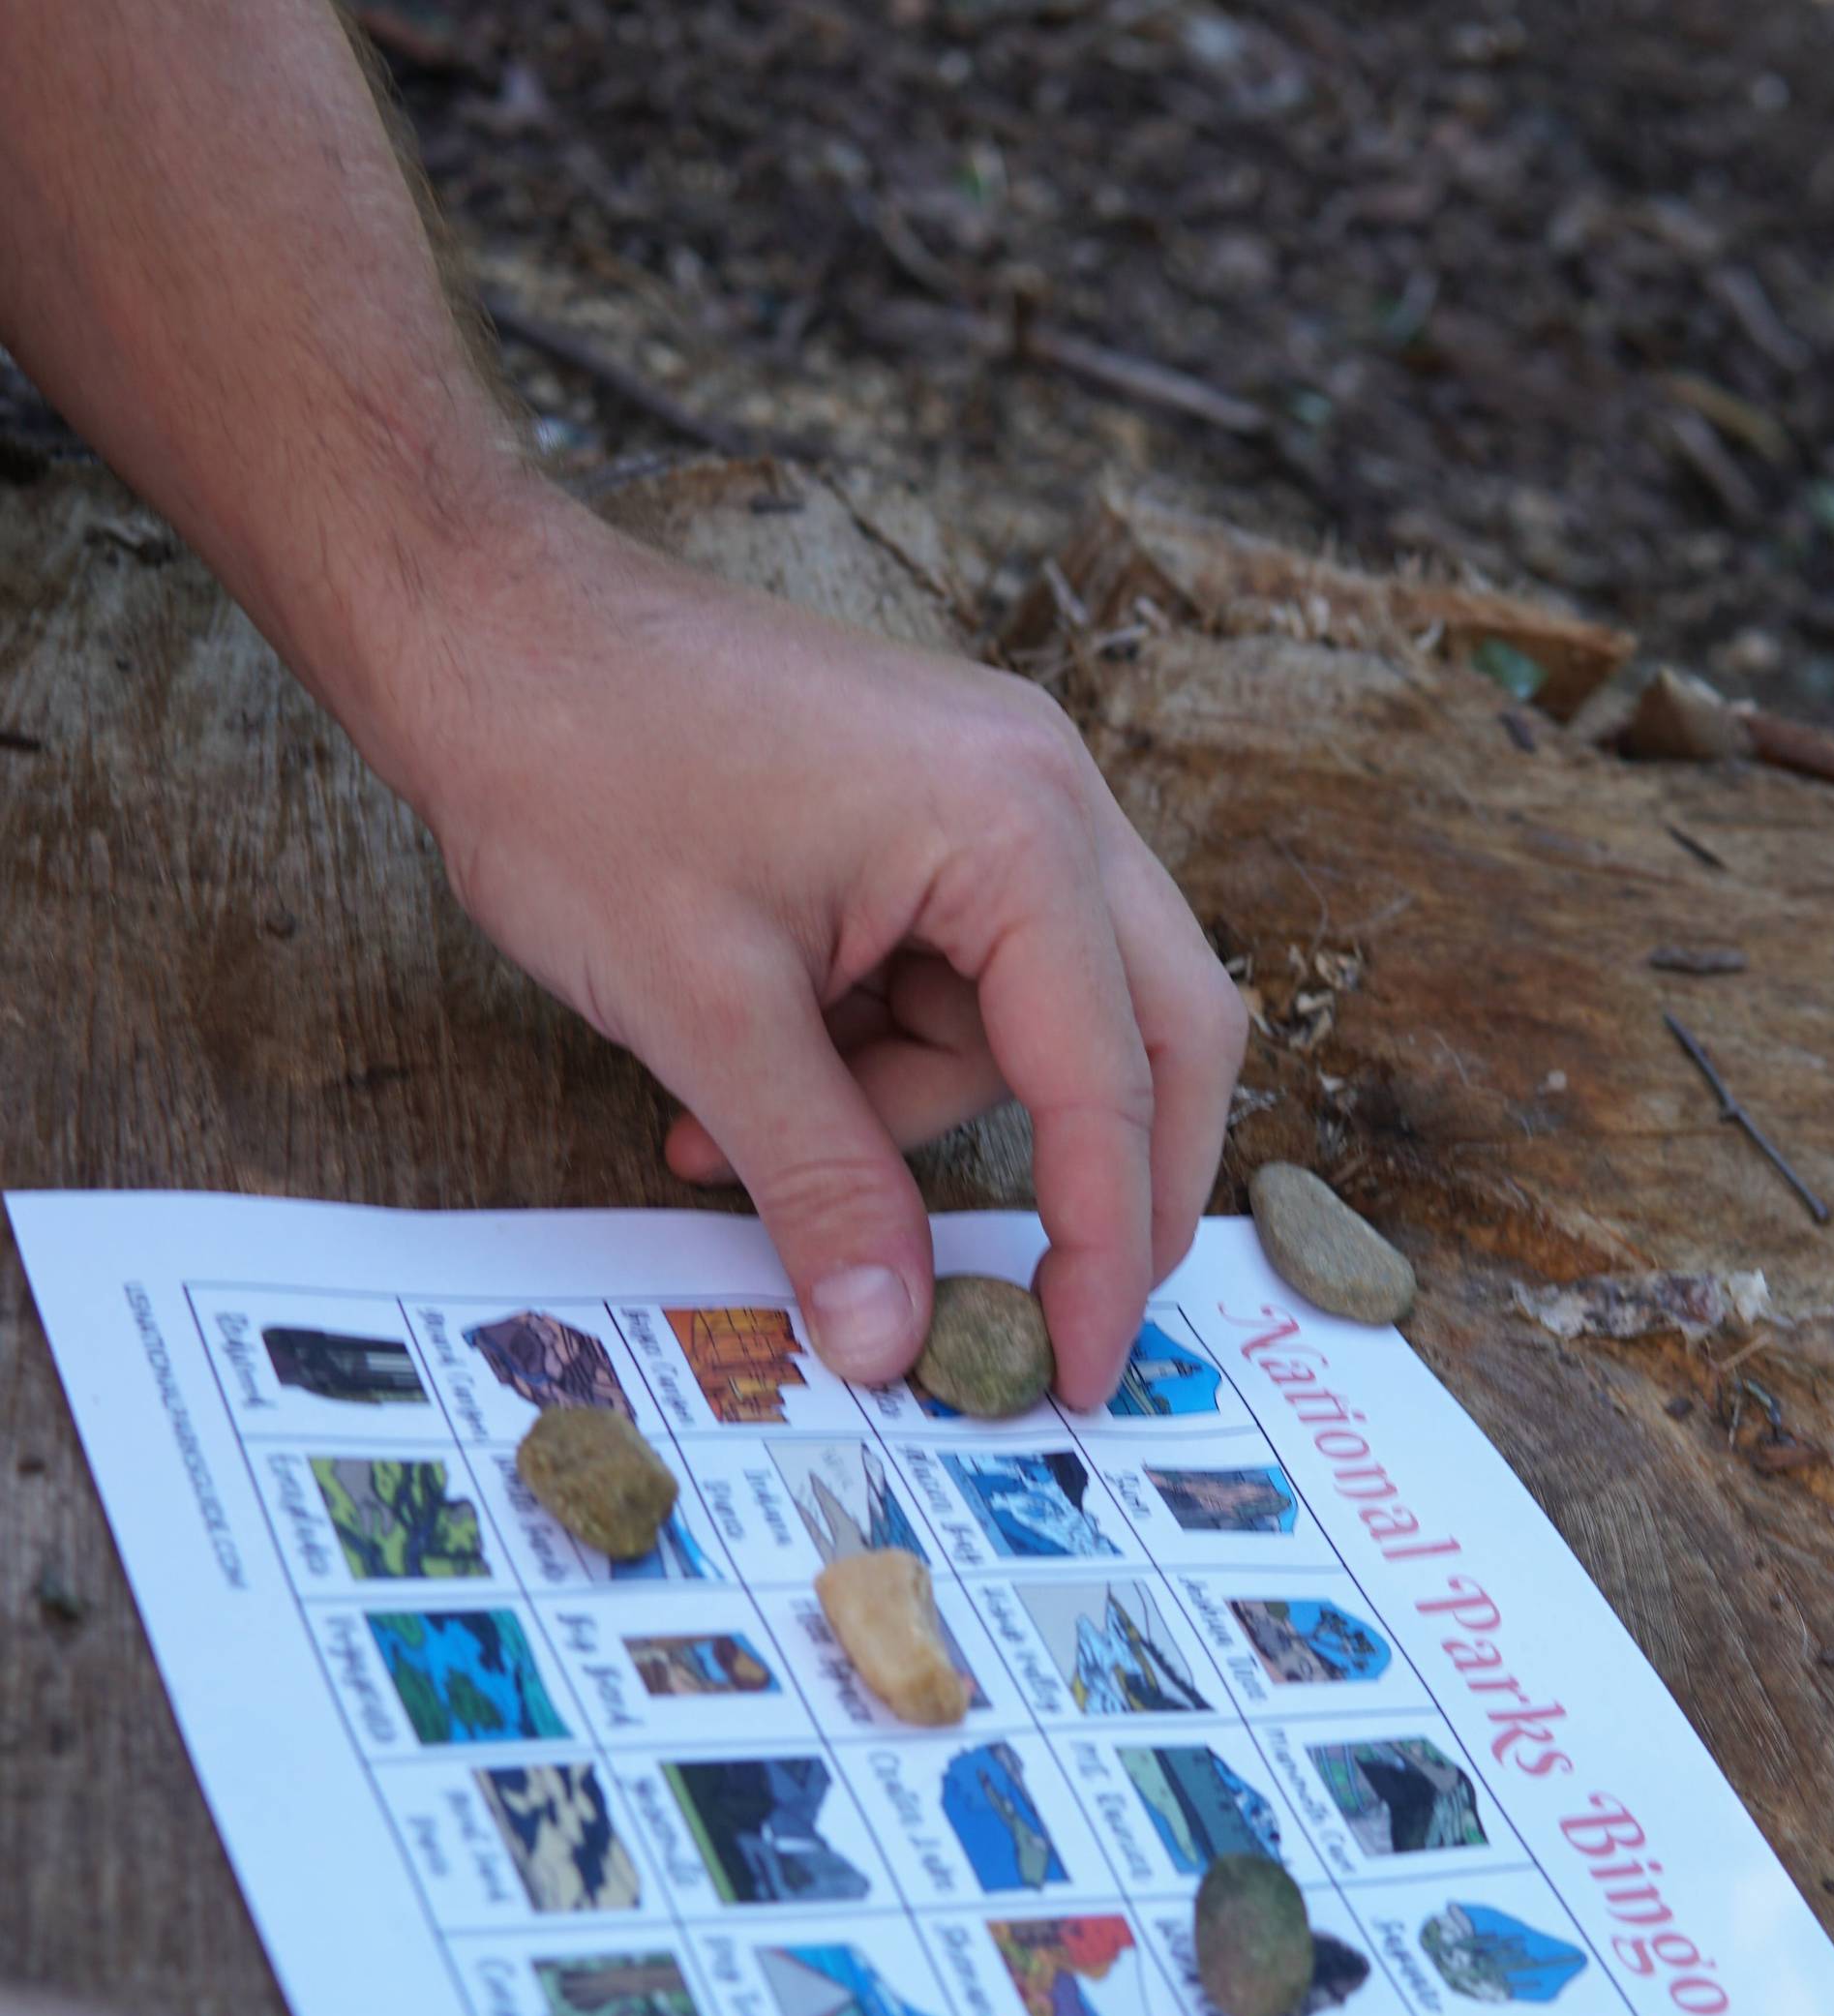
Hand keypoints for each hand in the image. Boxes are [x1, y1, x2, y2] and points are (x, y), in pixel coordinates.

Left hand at [401, 493, 1247, 1409]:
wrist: (479, 627)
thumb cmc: (580, 771)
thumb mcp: (707, 1012)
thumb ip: (822, 1184)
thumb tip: (892, 1346)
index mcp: (1019, 828)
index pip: (1110, 1083)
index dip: (1102, 1247)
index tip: (1078, 1369)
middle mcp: (1045, 797)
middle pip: (1153, 1038)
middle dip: (1101, 1185)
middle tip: (1052, 1311)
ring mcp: (997, 797)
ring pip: (1037, 1025)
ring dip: (916, 1113)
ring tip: (736, 1125)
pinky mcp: (935, 818)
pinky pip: (960, 982)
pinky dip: (875, 1055)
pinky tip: (746, 1067)